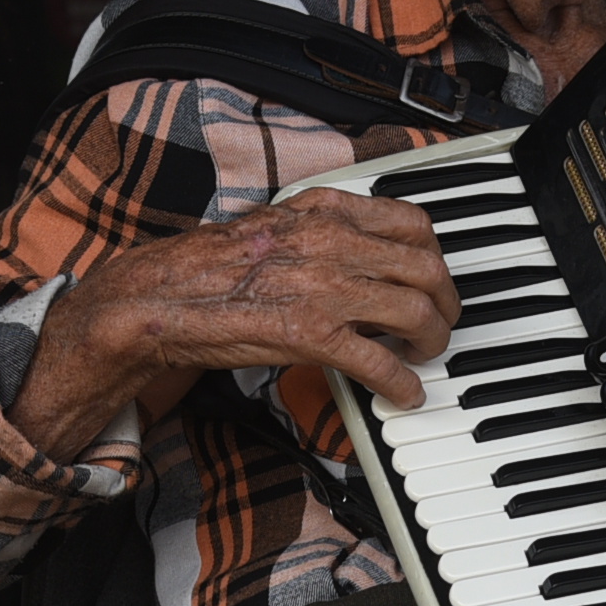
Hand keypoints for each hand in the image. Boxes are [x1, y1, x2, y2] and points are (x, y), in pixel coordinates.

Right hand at [11, 191, 460, 459]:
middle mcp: (332, 242)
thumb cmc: (207, 268)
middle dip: (446, 302)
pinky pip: (379, 361)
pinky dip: (402, 383)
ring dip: (432, 341)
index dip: (435, 256)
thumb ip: (319, 229)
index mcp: (323, 211)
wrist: (159, 297)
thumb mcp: (272, 225)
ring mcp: (324, 288)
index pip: (413, 221)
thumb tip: (357, 246)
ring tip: (424, 357)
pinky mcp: (311, 334)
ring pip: (416, 311)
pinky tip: (403, 395)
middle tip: (440, 325)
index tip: (434, 277)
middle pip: (427, 268)